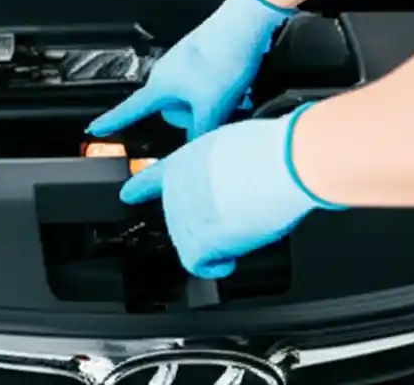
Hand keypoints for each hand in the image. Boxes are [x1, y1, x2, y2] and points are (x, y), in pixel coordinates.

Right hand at [88, 0, 292, 137]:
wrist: (243, 24)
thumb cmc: (223, 57)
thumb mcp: (211, 106)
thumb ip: (200, 132)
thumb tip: (195, 150)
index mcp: (160, 85)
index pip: (130, 109)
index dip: (111, 121)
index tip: (95, 128)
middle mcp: (166, 72)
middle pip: (171, 109)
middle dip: (191, 117)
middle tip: (214, 113)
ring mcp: (182, 62)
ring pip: (189, 97)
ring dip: (208, 103)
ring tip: (231, 98)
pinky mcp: (199, 57)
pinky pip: (201, 83)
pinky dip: (216, 90)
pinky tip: (235, 87)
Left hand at [119, 106, 344, 278]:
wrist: (285, 162)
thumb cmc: (272, 152)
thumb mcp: (233, 146)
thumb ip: (218, 170)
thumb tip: (229, 186)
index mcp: (186, 159)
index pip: (154, 176)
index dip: (141, 187)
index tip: (128, 193)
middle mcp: (177, 186)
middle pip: (180, 218)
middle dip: (206, 226)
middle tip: (237, 220)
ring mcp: (183, 213)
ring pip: (192, 242)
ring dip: (215, 244)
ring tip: (244, 229)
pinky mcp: (198, 240)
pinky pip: (199, 264)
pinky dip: (216, 267)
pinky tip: (228, 261)